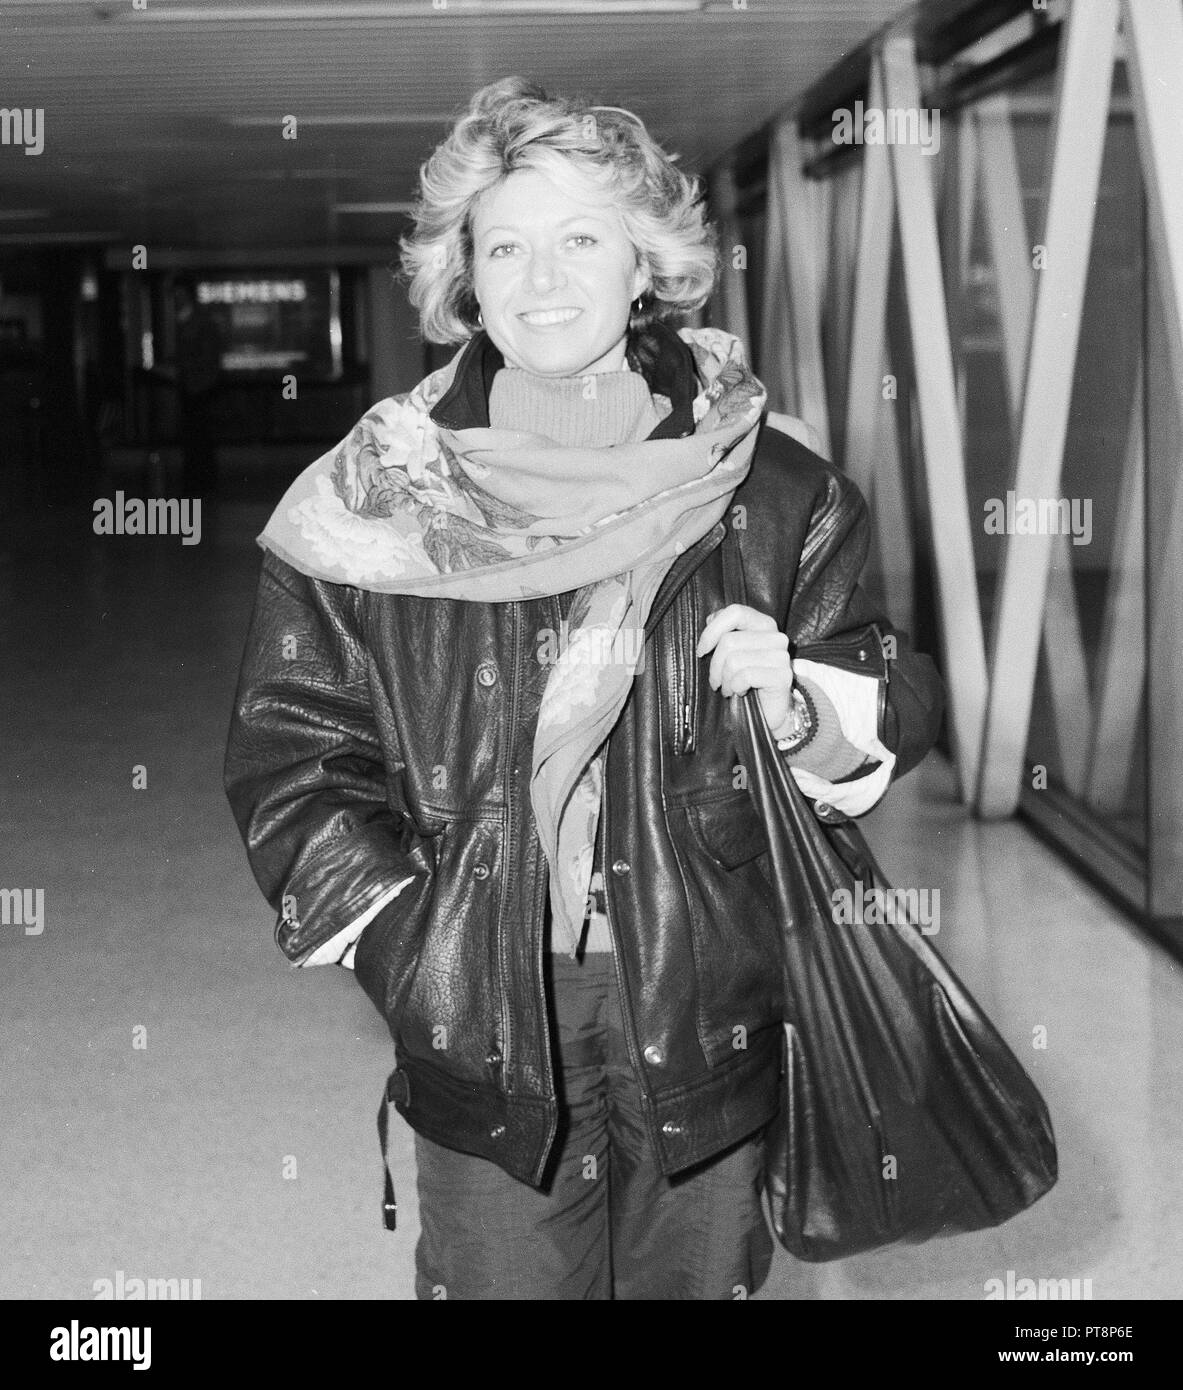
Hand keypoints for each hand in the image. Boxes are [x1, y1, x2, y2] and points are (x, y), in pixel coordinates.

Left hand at [696, 603, 793, 733]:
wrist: (770, 712)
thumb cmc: (747, 681)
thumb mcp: (734, 653)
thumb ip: (725, 633)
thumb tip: (710, 619)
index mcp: (764, 624)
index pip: (735, 612)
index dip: (712, 631)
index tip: (701, 651)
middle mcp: (776, 636)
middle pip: (729, 641)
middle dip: (715, 666)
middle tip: (716, 681)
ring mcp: (781, 656)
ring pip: (734, 660)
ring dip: (725, 680)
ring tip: (728, 688)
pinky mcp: (782, 676)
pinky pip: (744, 676)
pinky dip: (735, 687)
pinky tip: (740, 692)